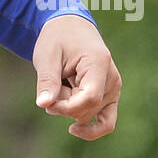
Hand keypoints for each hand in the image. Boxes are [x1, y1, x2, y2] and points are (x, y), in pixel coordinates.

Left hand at [32, 14, 121, 140]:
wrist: (71, 28)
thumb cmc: (58, 39)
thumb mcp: (47, 55)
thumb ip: (47, 81)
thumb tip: (44, 104)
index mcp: (99, 63)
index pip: (90, 99)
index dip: (67, 107)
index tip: (47, 104)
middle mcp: (112, 79)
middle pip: (87, 109)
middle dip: (63, 104)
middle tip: (53, 82)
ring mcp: (114, 89)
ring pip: (90, 115)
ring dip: (69, 107)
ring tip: (61, 85)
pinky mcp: (110, 97)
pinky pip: (107, 122)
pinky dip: (91, 129)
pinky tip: (73, 130)